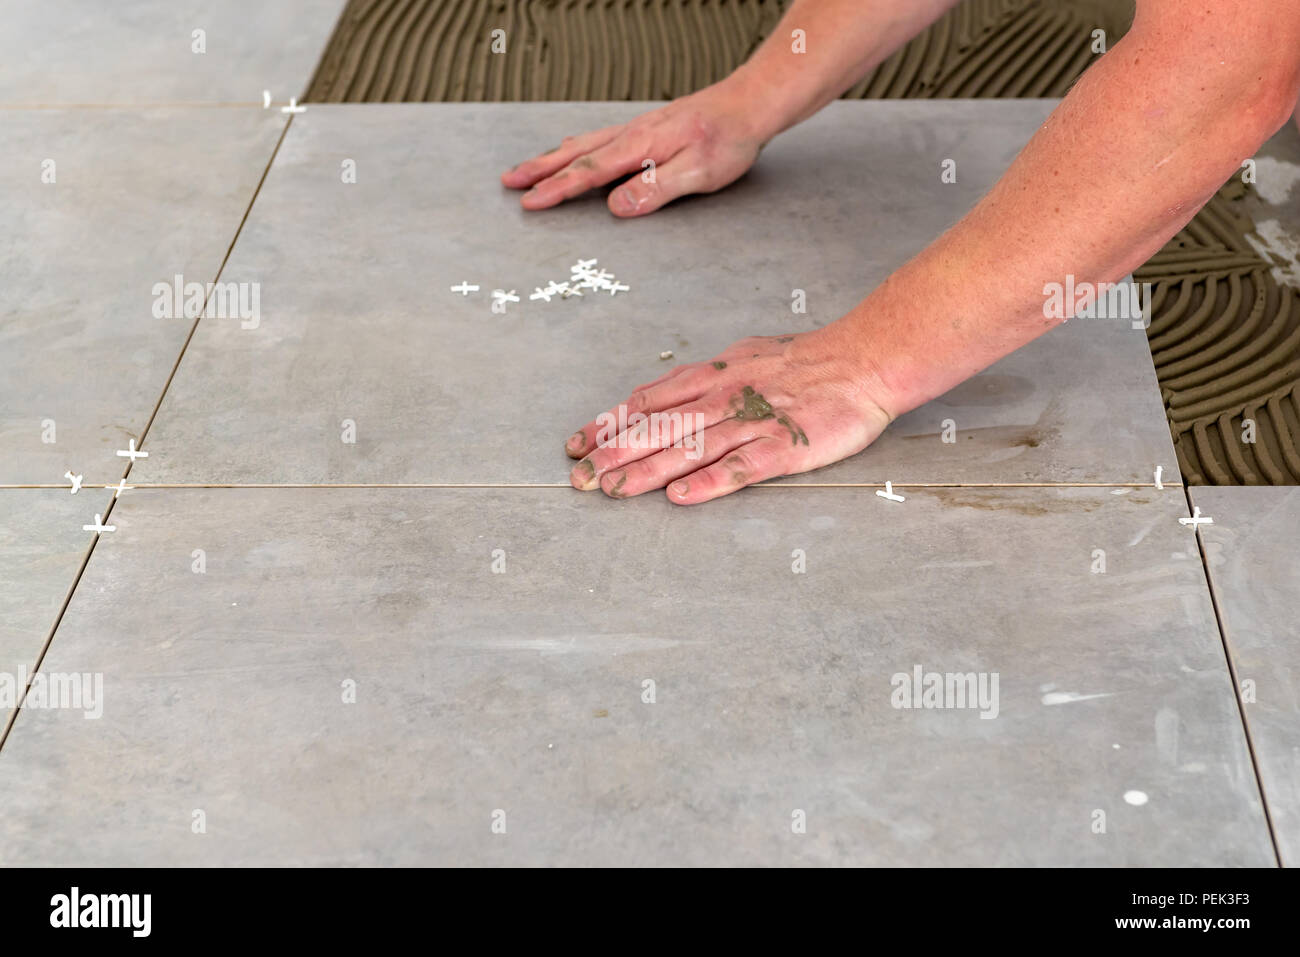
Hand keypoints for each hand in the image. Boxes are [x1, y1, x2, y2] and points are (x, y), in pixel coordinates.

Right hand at [501, 78, 770, 216]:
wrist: (750, 103)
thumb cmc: (729, 139)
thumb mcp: (699, 172)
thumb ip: (656, 188)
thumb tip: (616, 206)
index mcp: (640, 147)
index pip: (589, 174)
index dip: (557, 190)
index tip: (530, 203)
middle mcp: (632, 134)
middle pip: (576, 155)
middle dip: (540, 170)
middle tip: (509, 182)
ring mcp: (638, 129)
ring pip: (584, 144)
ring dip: (552, 158)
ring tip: (527, 169)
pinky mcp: (647, 128)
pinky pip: (599, 138)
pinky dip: (576, 146)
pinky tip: (572, 149)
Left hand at [564, 325, 895, 503]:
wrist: (864, 361)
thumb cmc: (807, 361)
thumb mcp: (745, 356)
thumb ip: (705, 377)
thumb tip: (662, 392)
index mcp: (715, 376)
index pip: (650, 400)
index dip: (611, 423)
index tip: (578, 443)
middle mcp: (725, 398)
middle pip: (660, 427)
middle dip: (615, 453)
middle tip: (579, 478)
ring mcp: (753, 423)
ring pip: (690, 448)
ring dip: (648, 471)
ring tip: (613, 490)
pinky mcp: (784, 447)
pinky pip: (741, 467)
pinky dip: (709, 482)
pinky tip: (680, 497)